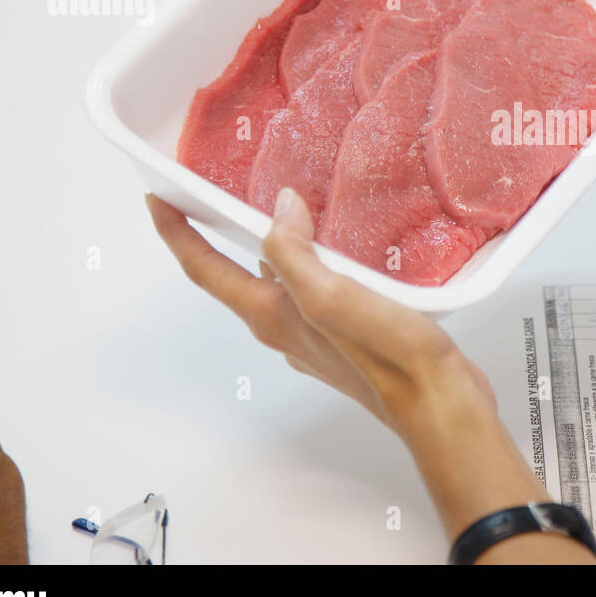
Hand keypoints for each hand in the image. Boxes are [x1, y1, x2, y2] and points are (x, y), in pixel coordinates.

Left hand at [147, 191, 493, 438]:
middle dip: (217, 236)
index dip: (176, 233)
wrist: (437, 403)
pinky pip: (314, 288)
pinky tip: (338, 246)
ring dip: (270, 246)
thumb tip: (280, 208)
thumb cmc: (386, 355)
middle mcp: (284, 326)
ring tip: (280, 207)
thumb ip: (293, 253)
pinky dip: (312, 259)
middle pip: (235, 275)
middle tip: (212, 193)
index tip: (158, 198)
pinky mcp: (346, 335)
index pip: (206, 270)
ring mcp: (314, 334)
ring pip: (279, 281)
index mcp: (271, 314)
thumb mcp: (330, 296)